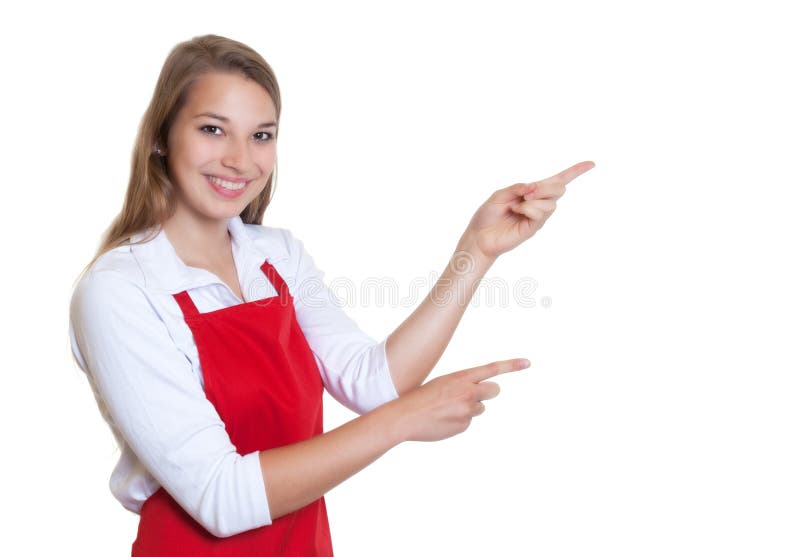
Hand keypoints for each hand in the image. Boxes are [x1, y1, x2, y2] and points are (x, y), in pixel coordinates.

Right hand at [389, 358, 530, 441]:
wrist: (405, 417)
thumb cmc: (422, 398)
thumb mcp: (443, 383)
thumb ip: (464, 386)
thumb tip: (479, 399)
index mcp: (461, 377)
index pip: (491, 369)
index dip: (511, 365)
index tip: (527, 363)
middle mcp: (468, 393)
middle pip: (493, 390)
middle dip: (486, 392)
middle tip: (471, 395)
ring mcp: (467, 411)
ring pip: (479, 408)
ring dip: (469, 408)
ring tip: (447, 409)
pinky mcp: (464, 426)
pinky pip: (468, 421)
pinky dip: (459, 421)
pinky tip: (443, 420)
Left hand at [460, 161, 595, 260]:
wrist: (479, 235)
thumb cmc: (488, 215)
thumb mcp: (500, 194)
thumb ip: (517, 188)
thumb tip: (534, 186)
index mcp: (532, 192)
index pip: (557, 180)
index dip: (575, 171)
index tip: (591, 163)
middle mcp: (539, 203)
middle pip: (559, 188)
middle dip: (545, 186)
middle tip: (527, 193)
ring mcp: (538, 217)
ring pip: (552, 202)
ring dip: (535, 199)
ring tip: (519, 204)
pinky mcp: (534, 228)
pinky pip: (541, 213)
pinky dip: (528, 208)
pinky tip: (517, 211)